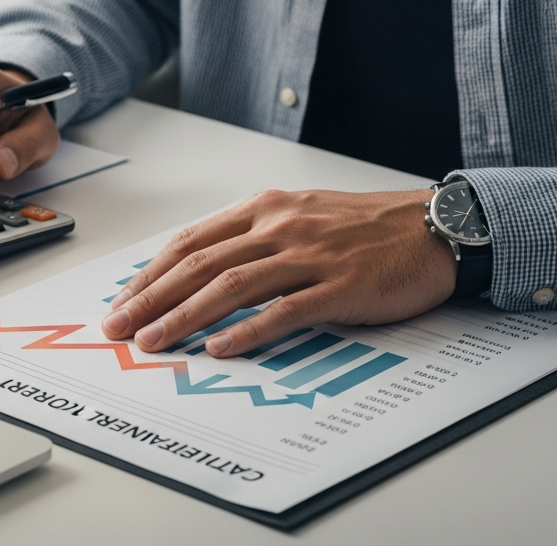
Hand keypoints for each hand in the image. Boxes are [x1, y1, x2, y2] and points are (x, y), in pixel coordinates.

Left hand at [100, 189, 456, 356]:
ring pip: (232, 286)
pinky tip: (220, 348)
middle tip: (120, 326)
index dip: (151, 273)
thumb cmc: (367, 227)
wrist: (436, 227)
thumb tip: (200, 271)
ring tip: (154, 340)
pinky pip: (284, 310)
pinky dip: (248, 331)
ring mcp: (309, 255)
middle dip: (152, 298)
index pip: (192, 242)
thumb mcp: (300, 215)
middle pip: (200, 264)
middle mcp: (280, 226)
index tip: (124, 300)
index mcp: (265, 208)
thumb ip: (253, 238)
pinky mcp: (338, 286)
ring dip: (186, 316)